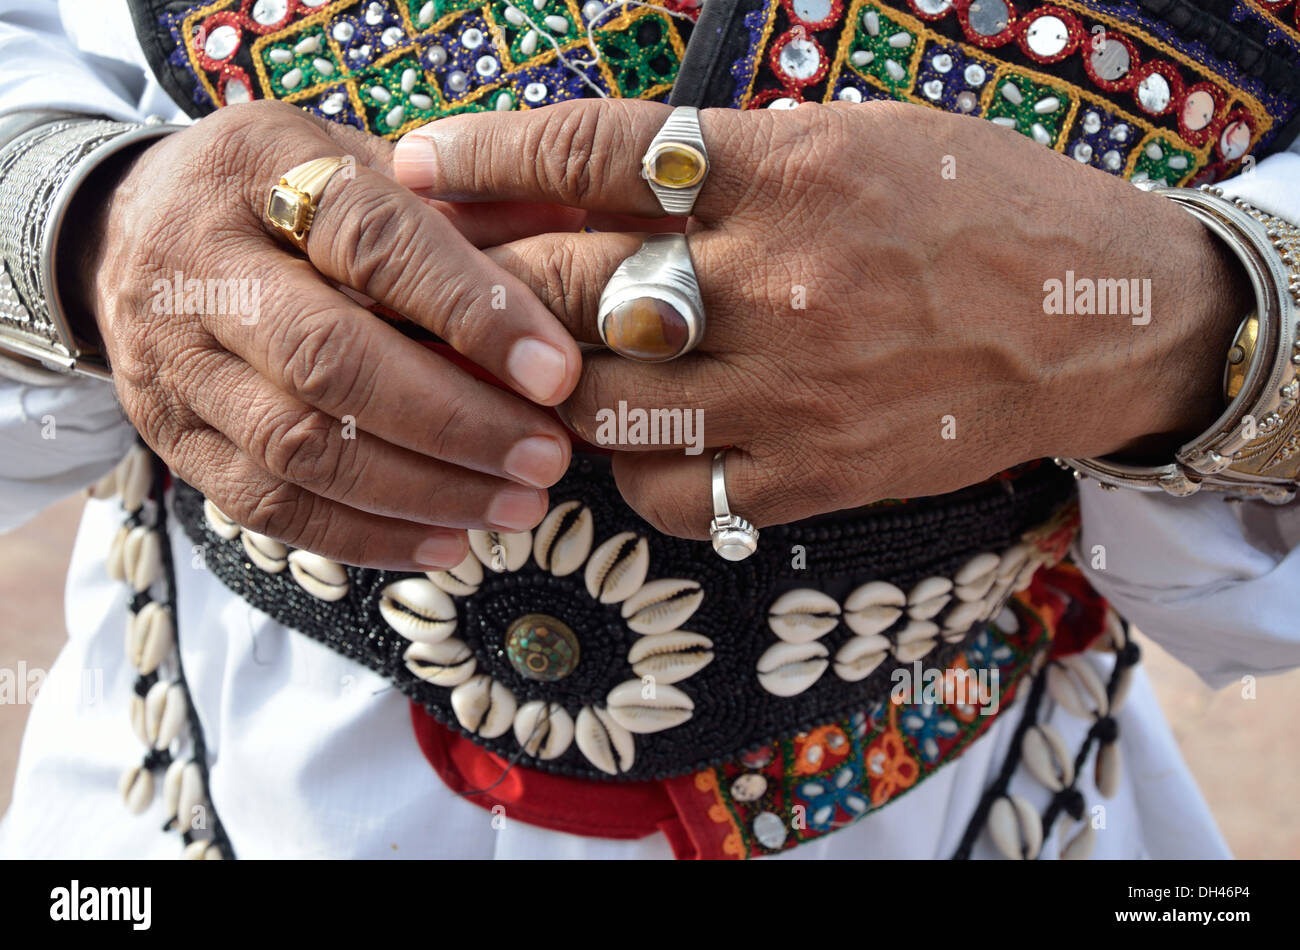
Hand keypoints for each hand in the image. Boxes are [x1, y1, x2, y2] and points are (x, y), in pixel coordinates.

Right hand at [71, 99, 588, 568]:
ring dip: (421, 492)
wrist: (129, 231)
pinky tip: (445, 542)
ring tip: (516, 506)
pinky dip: (364, 537)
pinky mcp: (169, 435)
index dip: (471, 311)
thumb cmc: (280, 195)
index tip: (556, 372)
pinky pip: (266, 507)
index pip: (373, 240)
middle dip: (454, 421)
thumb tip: (580, 236)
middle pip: (328, 359)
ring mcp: (175, 358)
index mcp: (261, 170)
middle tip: (547, 459)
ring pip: (298, 447)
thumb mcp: (356, 160)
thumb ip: (458, 202)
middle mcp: (201, 264)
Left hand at [393, 98, 1248, 538]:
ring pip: (596, 406)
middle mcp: (781, 286)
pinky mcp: (810, 480)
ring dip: (539, 386)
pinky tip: (632, 437)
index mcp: (791, 173)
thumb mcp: (853, 141)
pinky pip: (667, 492)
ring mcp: (793, 397)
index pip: (598, 155)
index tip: (416, 166)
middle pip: (572, 290)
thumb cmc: (975, 208)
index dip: (487, 158)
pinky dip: (625, 467)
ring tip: (520, 369)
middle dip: (486, 284)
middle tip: (440, 284)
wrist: (1095, 323)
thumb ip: (724, 164)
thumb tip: (583, 184)